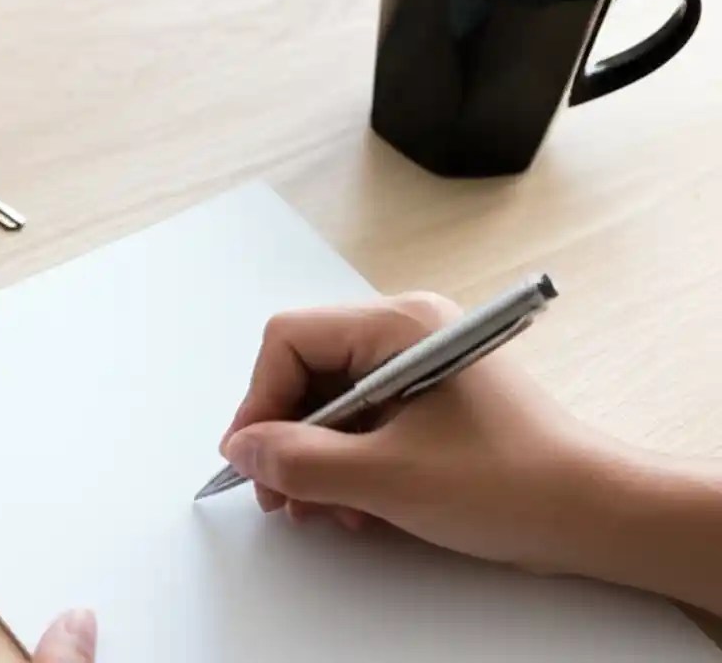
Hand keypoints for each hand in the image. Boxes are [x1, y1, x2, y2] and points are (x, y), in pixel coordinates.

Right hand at [218, 292, 637, 577]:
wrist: (596, 515)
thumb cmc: (512, 483)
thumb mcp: (389, 478)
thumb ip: (301, 461)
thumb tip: (242, 449)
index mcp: (401, 325)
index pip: (291, 340)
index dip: (260, 400)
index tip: (251, 458)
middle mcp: (406, 332)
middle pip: (307, 370)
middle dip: (287, 437)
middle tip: (278, 494)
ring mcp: (418, 366)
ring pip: (331, 402)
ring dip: (315, 459)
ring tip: (320, 510)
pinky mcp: (429, 401)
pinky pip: (363, 422)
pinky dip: (347, 465)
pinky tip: (357, 507)